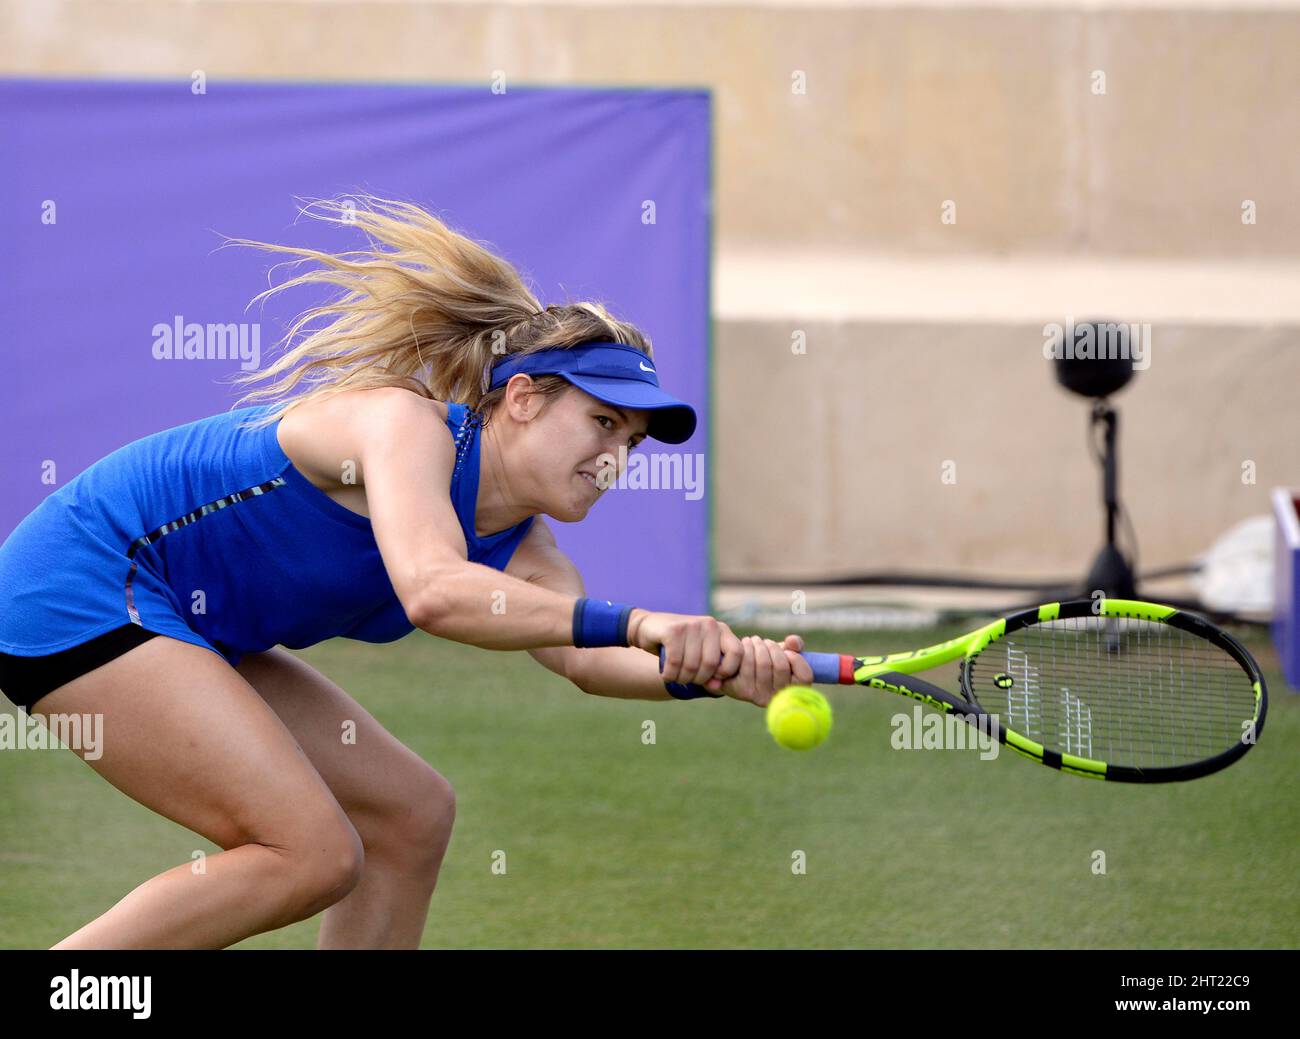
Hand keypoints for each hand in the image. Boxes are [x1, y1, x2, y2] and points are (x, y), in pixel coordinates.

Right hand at [628, 609, 743, 687]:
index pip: (737, 653)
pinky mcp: (673, 630)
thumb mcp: (700, 656)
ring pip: (692, 665)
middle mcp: (709, 624)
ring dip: (681, 679)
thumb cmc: (678, 647)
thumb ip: (713, 672)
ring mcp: (691, 625)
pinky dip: (669, 674)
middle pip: (711, 664)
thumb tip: (717, 688)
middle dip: (698, 679)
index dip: (727, 671)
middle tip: (687, 679)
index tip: (713, 677)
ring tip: (675, 677)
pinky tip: (666, 674)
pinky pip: (675, 662)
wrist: (648, 627)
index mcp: (721, 629)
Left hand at [713, 634, 813, 705]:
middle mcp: (778, 698)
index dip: (796, 658)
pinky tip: (745, 645)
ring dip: (759, 644)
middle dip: (773, 646)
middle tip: (765, 642)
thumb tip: (792, 641)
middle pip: (781, 666)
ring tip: (754, 640)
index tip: (787, 651)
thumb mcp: (785, 652)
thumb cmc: (768, 660)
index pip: (805, 676)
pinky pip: (747, 664)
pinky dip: (747, 648)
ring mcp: (759, 697)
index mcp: (793, 691)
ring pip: (763, 663)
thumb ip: (795, 645)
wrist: (737, 670)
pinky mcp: (742, 691)